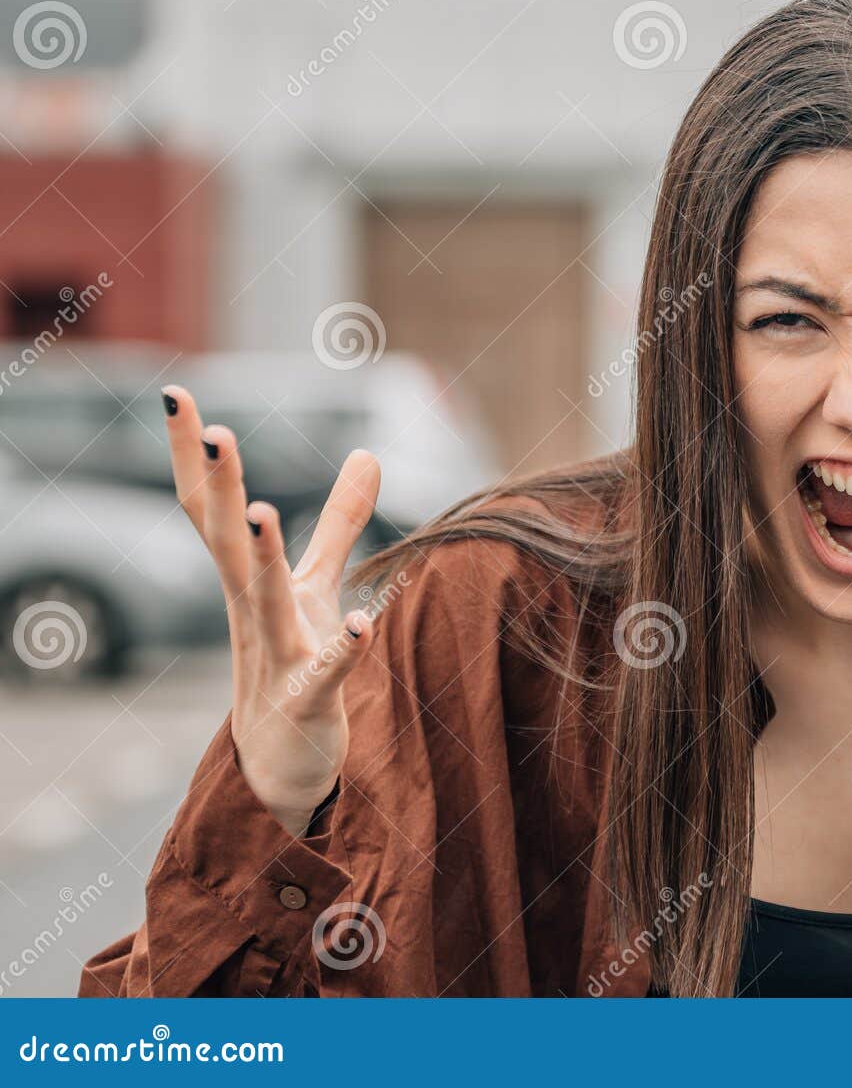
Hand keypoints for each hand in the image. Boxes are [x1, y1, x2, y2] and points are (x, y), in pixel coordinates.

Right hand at [162, 385, 382, 835]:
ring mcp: (276, 656)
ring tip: (258, 511)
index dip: (191, 457)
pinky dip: (342, 651)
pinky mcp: (309, 700)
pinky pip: (324, 674)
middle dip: (218, 488)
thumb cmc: (292, 659)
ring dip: (262, 559)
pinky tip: (361, 625)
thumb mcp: (316, 584)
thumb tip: (370, 452)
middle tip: (211, 429)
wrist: (283, 762)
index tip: (176, 394)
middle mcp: (250, 611)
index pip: (209, 509)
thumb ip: (341, 521)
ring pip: (264, 602)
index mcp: (244, 579)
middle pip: (226, 544)